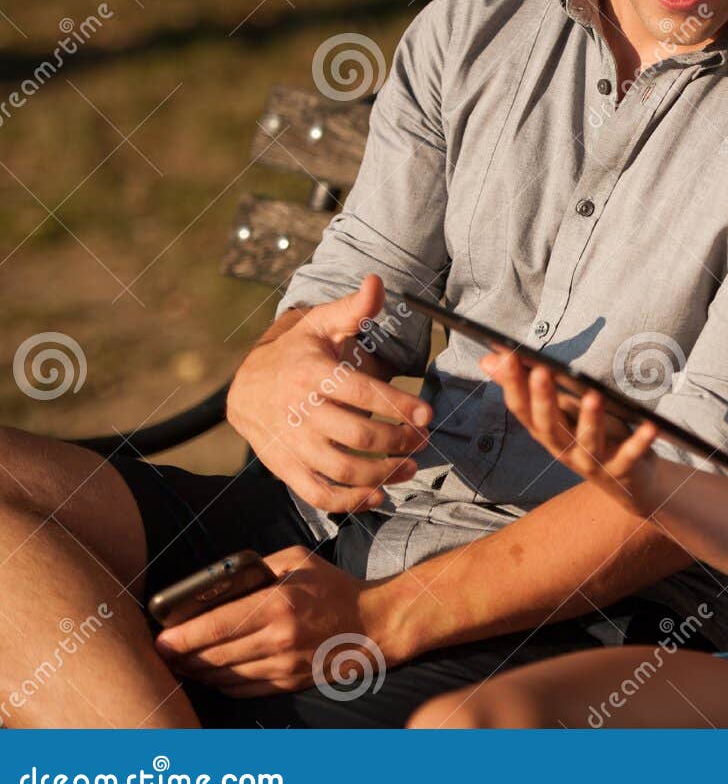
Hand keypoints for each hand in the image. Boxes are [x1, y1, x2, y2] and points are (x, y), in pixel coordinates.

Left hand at [154, 547, 393, 696]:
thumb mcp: (297, 561)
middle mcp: (279, 637)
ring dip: (197, 673)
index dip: (181, 637)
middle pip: (214, 656)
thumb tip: (216, 581)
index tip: (160, 640)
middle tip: (162, 654)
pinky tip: (211, 676)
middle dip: (181, 657)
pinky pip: (244, 690)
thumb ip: (256, 567)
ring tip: (181, 664)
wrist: (373, 623)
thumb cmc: (334, 586)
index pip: (216, 625)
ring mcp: (284, 664)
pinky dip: (221, 685)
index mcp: (278, 602)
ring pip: (225, 676)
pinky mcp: (289, 682)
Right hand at [228, 274, 430, 512]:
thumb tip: (378, 282)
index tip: (427, 414)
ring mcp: (292, 444)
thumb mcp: (320, 324)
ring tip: (410, 467)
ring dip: (382, 475)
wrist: (244, 387)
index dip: (399, 406)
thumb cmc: (295, 353)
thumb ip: (353, 309)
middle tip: (422, 440)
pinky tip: (378, 496)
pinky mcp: (286, 468)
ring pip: (342, 469)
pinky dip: (350, 502)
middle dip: (399, 442)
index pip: (363, 394)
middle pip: (358, 437)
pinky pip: (318, 493)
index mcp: (313, 374)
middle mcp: (300, 411)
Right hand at [483, 349, 668, 516]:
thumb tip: (488, 360)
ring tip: (594, 396)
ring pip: (587, 443)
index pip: (522, 410)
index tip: (508, 357)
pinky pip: (630, 457)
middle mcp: (563, 449)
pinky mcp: (621, 470)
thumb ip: (528, 387)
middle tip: (541, 372)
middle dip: (544, 399)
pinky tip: (650, 427)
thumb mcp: (560, 411)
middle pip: (549, 426)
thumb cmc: (591, 436)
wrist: (629, 482)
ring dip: (590, 420)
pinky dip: (639, 444)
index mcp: (546, 432)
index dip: (512, 385)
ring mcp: (592, 462)